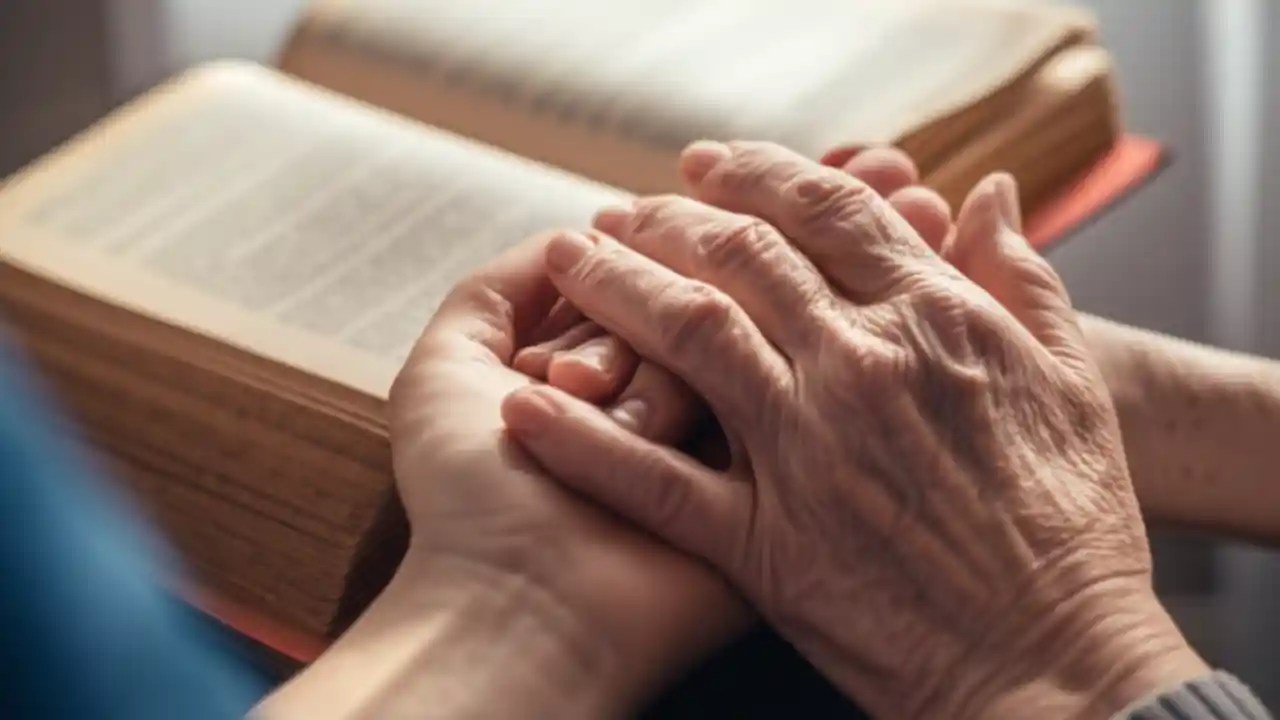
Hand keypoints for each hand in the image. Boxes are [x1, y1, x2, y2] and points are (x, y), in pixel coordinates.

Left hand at [260, 236, 746, 718]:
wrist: (516, 601)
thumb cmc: (469, 494)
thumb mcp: (445, 367)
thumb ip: (501, 286)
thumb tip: (576, 234)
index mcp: (589, 371)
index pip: (621, 281)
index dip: (588, 298)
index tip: (547, 361)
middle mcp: (647, 398)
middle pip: (669, 308)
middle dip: (612, 348)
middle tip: (567, 397)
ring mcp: (702, 439)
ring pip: (714, 347)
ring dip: (647, 390)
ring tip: (604, 437)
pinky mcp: (750, 482)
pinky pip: (753, 404)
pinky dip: (689, 418)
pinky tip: (647, 447)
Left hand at [500, 142, 1207, 718]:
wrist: (1058, 664)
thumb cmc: (1074, 528)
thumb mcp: (1073, 382)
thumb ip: (1021, 278)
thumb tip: (984, 197)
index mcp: (934, 322)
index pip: (828, 213)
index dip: (758, 175)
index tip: (705, 163)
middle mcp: (859, 368)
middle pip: (741, 257)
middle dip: (669, 218)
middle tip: (622, 207)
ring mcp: (805, 453)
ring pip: (688, 337)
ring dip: (615, 287)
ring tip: (568, 256)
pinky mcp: (764, 546)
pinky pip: (654, 480)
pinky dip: (584, 439)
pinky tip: (526, 405)